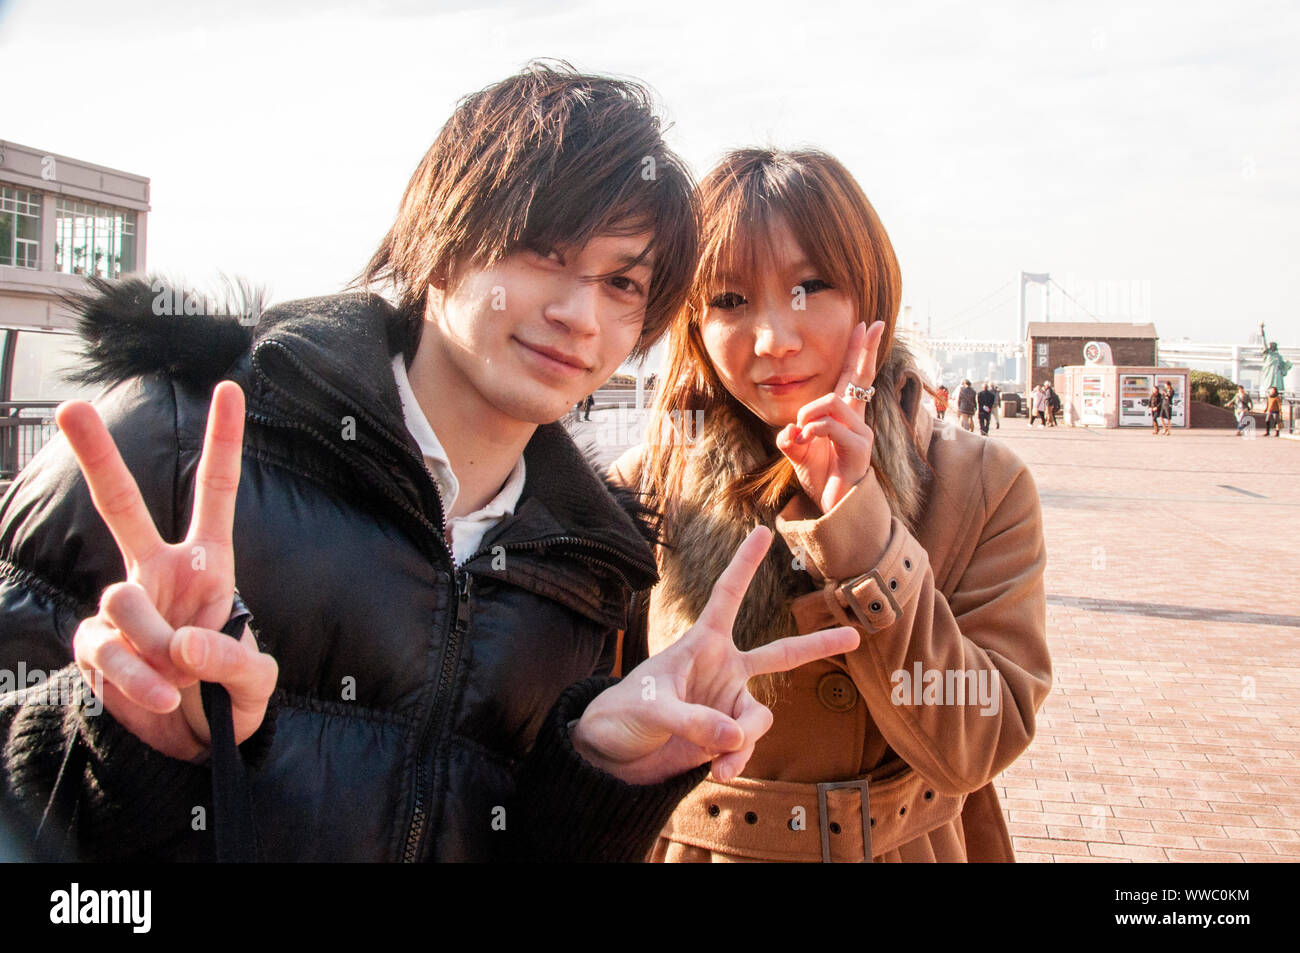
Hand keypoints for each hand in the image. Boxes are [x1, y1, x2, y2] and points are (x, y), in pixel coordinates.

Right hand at [56, 382, 277, 761]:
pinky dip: (136, 680)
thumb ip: (232, 660)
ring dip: (153, 645)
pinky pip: (106, 650)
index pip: (215, 492)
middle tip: (71, 408)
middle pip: (122, 506)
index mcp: (208, 563)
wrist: (194, 742)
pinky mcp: (97, 646)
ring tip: (177, 677)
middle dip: (97, 458)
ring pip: (121, 601)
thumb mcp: (257, 681)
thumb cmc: (232, 696)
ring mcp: (124, 608)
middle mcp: (159, 573)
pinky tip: (159, 695)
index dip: (222, 441)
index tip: (228, 388)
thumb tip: (181, 641)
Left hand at [570, 526, 858, 784]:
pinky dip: (736, 760)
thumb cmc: (623, 713)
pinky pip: (746, 746)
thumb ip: (695, 722)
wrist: (610, 755)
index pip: (729, 597)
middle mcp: (722, 670)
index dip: (745, 565)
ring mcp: (726, 704)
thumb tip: (736, 737)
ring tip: (719, 761)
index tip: (763, 531)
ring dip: (744, 740)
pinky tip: (718, 772)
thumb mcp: (653, 708)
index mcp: (702, 644)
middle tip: (855, 636)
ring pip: (760, 717)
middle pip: (780, 654)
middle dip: (818, 646)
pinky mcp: (724, 737)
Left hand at [776, 319, 885, 513]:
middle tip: (871, 324)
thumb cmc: (822, 479)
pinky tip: (804, 442)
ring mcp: (860, 434)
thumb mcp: (799, 455)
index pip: (852, 378)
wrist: (835, 510)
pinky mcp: (858, 449)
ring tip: (801, 434)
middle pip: (861, 377)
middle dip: (864, 350)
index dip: (859, 352)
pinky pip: (830, 426)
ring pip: (832, 402)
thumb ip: (791, 440)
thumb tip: (787, 431)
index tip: (865, 325)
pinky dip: (811, 429)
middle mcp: (856, 421)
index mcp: (843, 417)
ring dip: (808, 413)